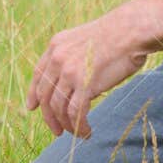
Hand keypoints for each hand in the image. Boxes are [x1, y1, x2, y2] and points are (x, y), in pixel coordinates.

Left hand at [26, 11, 148, 137]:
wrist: (131, 30)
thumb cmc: (116, 36)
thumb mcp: (83, 41)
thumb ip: (72, 58)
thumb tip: (72, 84)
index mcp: (55, 46)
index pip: (38, 75)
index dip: (33, 94)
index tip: (32, 108)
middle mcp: (57, 58)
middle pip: (45, 95)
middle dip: (49, 117)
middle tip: (57, 131)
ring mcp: (69, 72)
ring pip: (58, 107)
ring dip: (66, 125)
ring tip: (76, 132)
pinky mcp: (85, 84)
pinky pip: (75, 113)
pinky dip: (79, 127)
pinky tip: (86, 132)